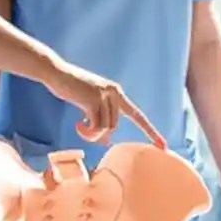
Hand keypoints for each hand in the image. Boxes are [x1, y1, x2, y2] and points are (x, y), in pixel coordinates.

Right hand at [45, 64, 164, 148]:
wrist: (57, 73)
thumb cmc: (72, 89)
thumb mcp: (90, 105)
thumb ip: (101, 118)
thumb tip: (107, 141)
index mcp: (117, 94)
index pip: (137, 116)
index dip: (151, 132)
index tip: (163, 147)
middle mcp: (115, 93)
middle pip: (114, 127)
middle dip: (100, 134)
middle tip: (85, 131)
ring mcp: (105, 95)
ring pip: (106, 128)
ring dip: (92, 133)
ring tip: (80, 126)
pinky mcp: (94, 99)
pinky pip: (95, 127)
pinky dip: (86, 132)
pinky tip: (78, 124)